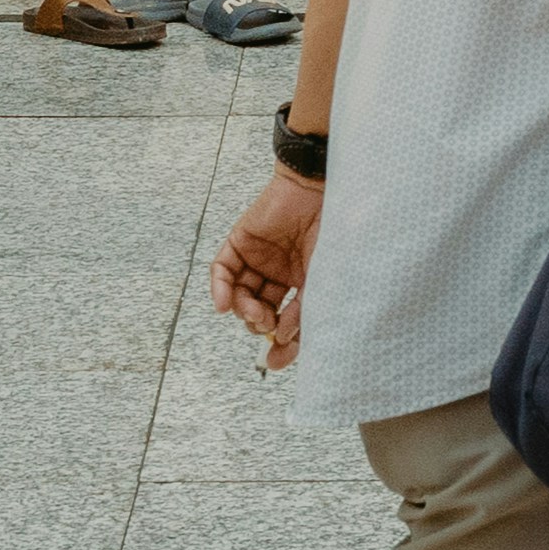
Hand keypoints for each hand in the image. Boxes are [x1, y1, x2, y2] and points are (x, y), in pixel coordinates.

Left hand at [210, 169, 320, 362]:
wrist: (315, 188)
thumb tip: (281, 338)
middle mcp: (278, 274)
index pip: (286, 320)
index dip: (281, 343)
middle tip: (267, 326)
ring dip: (243, 310)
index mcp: (302, 283)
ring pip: (239, 295)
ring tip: (254, 312)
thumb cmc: (329, 229)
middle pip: (260, 311)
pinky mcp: (239, 242)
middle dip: (260, 325)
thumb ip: (303, 310)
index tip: (275, 361)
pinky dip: (219, 289)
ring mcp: (258, 258)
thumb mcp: (322, 279)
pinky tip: (222, 304)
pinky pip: (222, 270)